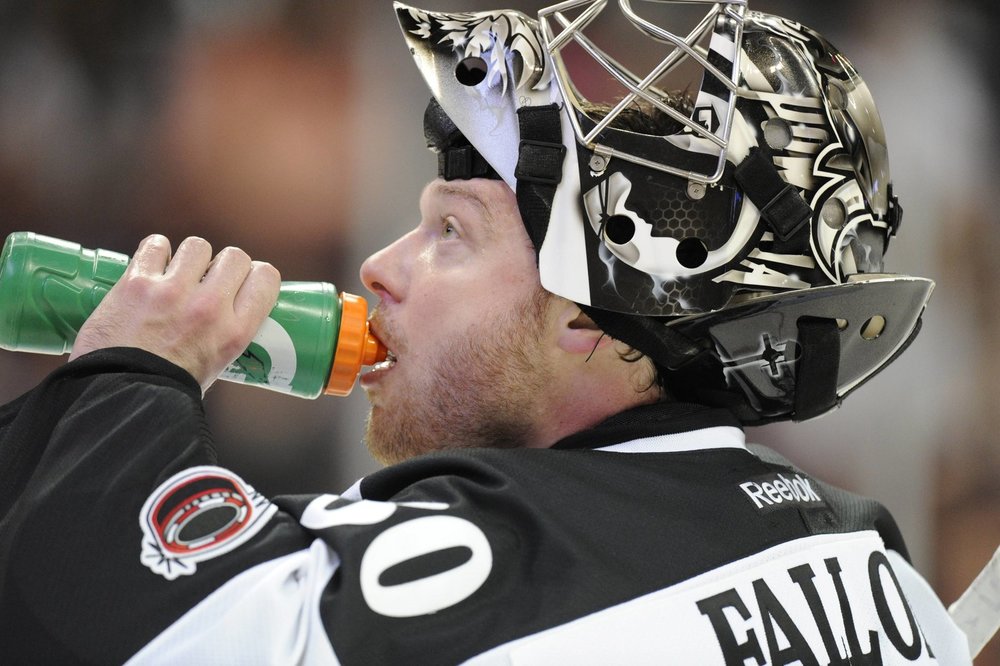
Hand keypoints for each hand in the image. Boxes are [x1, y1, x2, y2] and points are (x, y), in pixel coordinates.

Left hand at [69, 235, 280, 392]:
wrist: (118, 398)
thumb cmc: (165, 391)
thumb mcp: (217, 366)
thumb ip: (224, 336)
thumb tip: (223, 315)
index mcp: (235, 331)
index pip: (265, 278)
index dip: (255, 275)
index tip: (244, 281)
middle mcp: (210, 307)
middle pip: (234, 257)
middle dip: (223, 265)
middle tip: (208, 279)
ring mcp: (172, 292)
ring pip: (197, 246)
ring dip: (189, 257)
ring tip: (177, 272)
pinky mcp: (137, 283)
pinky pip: (156, 245)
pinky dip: (155, 251)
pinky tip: (153, 264)